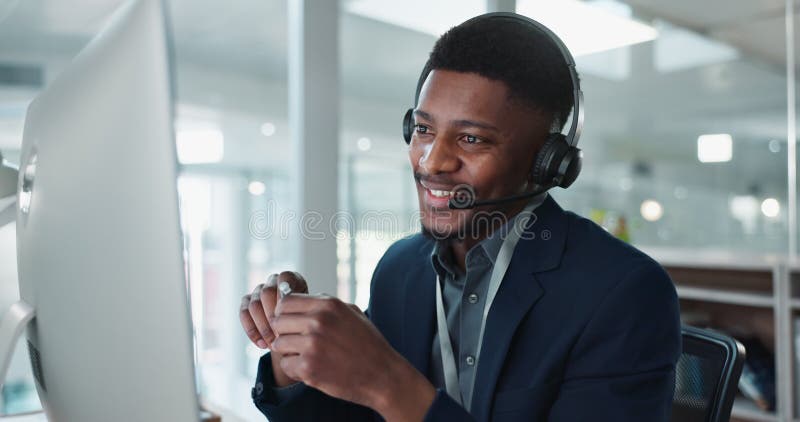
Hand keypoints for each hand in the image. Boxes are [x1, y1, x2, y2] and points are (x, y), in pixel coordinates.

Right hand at [239, 271, 307, 385]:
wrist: (301, 337)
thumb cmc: (314, 327)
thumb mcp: (316, 318)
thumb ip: (312, 312)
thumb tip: (307, 314)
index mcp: (291, 279)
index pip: (284, 279)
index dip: (287, 300)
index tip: (295, 320)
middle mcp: (273, 282)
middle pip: (266, 292)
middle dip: (273, 317)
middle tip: (281, 336)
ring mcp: (258, 291)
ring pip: (254, 304)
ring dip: (262, 327)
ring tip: (273, 344)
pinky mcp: (247, 303)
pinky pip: (243, 312)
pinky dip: (252, 330)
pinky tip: (262, 344)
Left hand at [271, 294, 435, 420]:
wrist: (383, 376)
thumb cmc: (368, 344)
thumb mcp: (351, 313)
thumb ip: (325, 304)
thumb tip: (299, 297)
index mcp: (328, 305)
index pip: (286, 301)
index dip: (286, 313)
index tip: (293, 324)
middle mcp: (318, 321)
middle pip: (277, 321)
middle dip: (285, 332)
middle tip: (299, 342)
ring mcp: (312, 345)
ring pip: (278, 343)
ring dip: (289, 351)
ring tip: (308, 356)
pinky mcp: (308, 368)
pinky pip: (285, 364)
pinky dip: (295, 369)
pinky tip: (312, 368)